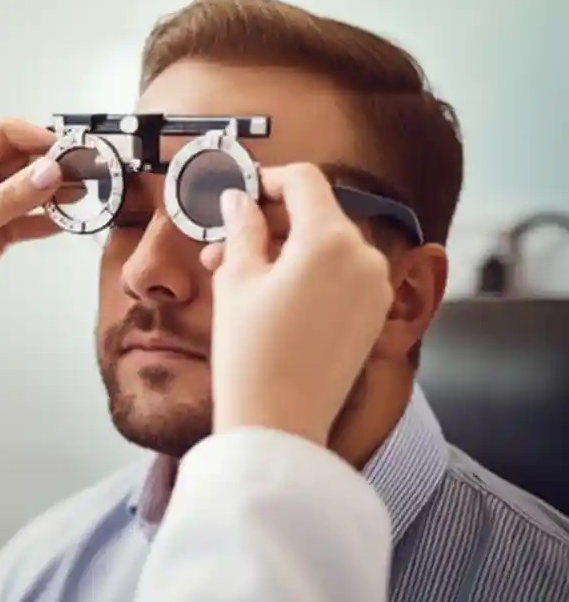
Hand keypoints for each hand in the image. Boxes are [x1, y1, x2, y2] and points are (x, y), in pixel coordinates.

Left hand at [0, 119, 62, 384]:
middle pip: (20, 160)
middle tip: (84, 175)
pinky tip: (66, 221)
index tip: (67, 151)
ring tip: (81, 197)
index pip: (2, 134)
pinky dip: (46, 219)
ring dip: (53, 193)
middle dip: (51, 167)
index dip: (37, 139)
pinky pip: (27, 218)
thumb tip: (52, 170)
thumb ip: (14, 195)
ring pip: (27, 189)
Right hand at [202, 164, 392, 446]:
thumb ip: (243, 228)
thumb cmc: (253, 353)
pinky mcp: (374, 315)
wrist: (278, 422)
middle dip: (272, 222)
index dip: (268, 179)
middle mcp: (364, 257)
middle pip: (318, 213)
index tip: (243, 193)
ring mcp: (375, 288)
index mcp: (330, 239)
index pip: (304, 180)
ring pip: (328, 247)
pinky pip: (342, 276)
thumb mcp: (236, 279)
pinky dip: (309, 275)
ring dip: (287, 250)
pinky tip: (270, 298)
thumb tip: (241, 200)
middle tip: (225, 245)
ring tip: (240, 278)